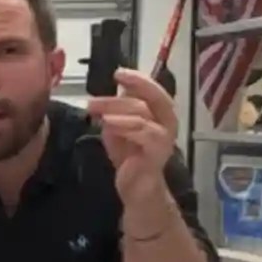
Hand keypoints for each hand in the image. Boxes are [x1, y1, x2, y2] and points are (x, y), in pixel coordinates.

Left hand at [87, 68, 177, 211]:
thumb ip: (114, 112)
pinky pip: (144, 133)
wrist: (137, 189)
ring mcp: (165, 137)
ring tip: (94, 107)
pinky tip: (108, 122)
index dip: (138, 79)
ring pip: (143, 113)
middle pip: (155, 96)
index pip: (153, 89)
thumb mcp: (117, 130)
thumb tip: (104, 97)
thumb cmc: (129, 157)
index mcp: (160, 113)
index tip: (118, 73)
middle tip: (110, 82)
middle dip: (133, 85)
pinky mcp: (158, 152)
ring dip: (116, 107)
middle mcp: (168, 122)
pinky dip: (125, 125)